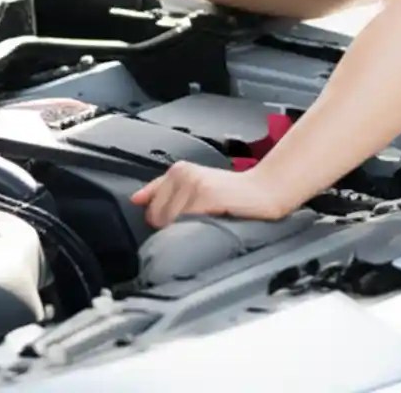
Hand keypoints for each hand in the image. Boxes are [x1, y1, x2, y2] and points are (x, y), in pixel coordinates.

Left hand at [131, 161, 291, 228]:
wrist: (265, 191)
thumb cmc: (232, 194)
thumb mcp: (194, 186)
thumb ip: (163, 190)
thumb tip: (136, 199)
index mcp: (177, 170)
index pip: (151, 205)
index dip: (163, 220)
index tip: (181, 224)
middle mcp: (182, 173)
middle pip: (157, 216)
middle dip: (174, 227)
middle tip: (199, 223)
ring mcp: (193, 183)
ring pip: (170, 222)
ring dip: (187, 230)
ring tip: (207, 223)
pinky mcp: (205, 194)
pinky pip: (186, 221)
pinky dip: (197, 228)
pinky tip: (213, 222)